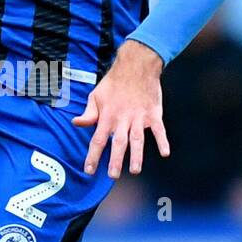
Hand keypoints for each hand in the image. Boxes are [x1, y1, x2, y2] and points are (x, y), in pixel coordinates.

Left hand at [72, 40, 169, 178]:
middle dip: (115, 160)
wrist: (136, 65)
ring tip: (135, 170)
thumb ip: (88, 113)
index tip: (89, 170)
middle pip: (118, 143)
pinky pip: (159, 129)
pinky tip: (165, 153)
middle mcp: (123, 118)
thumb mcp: (96, 95)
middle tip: (113, 176)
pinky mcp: (153, 113)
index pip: (97, 140)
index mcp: (107, 116)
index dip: (92, 156)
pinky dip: (162, 141)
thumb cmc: (114, 82)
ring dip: (136, 155)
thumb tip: (76, 123)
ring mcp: (139, 117)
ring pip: (137, 139)